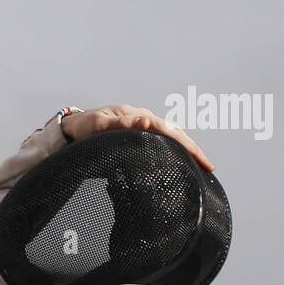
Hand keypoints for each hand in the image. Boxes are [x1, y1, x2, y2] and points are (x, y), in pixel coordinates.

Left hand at [61, 104, 213, 171]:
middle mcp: (144, 119)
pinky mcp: (138, 133)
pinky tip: (180, 160)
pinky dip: (173, 149)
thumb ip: (119, 125)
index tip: (201, 161)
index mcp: (138, 116)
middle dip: (193, 149)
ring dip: (186, 149)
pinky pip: (161, 140)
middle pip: (176, 132)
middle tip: (209, 168)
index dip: (187, 145)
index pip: (170, 130)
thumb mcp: (98, 125)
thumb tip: (145, 122)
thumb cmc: (84, 127)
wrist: (74, 127)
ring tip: (201, 166)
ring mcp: (142, 126)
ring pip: (171, 136)